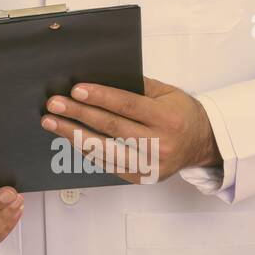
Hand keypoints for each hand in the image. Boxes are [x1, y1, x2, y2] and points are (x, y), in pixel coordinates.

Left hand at [39, 75, 221, 183]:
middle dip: (78, 115)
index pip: (128, 106)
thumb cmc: (181, 113)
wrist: (203, 143)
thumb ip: (138, 86)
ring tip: (51, 123)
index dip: (100, 97)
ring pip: (105, 150)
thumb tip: (99, 78)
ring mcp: (150, 165)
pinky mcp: (141, 177)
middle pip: (112, 128)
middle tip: (54, 105)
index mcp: (168, 119)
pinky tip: (69, 137)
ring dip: (73, 135)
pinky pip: (108, 163)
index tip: (75, 90)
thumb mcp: (167, 93)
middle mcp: (161, 144)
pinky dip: (86, 150)